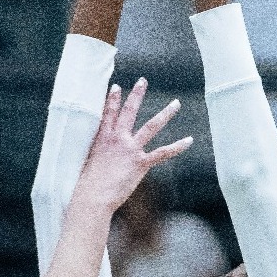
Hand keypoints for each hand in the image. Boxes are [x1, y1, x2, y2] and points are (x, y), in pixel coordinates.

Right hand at [71, 79, 191, 212]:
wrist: (92, 196)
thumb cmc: (86, 185)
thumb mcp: (88, 163)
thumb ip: (97, 155)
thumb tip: (99, 159)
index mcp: (102, 138)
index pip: (108, 113)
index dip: (112, 99)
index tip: (117, 87)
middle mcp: (118, 139)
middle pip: (129, 112)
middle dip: (136, 95)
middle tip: (142, 81)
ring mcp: (131, 149)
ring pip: (151, 126)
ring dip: (165, 113)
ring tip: (176, 103)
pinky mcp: (141, 163)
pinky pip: (162, 152)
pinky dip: (177, 146)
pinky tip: (189, 140)